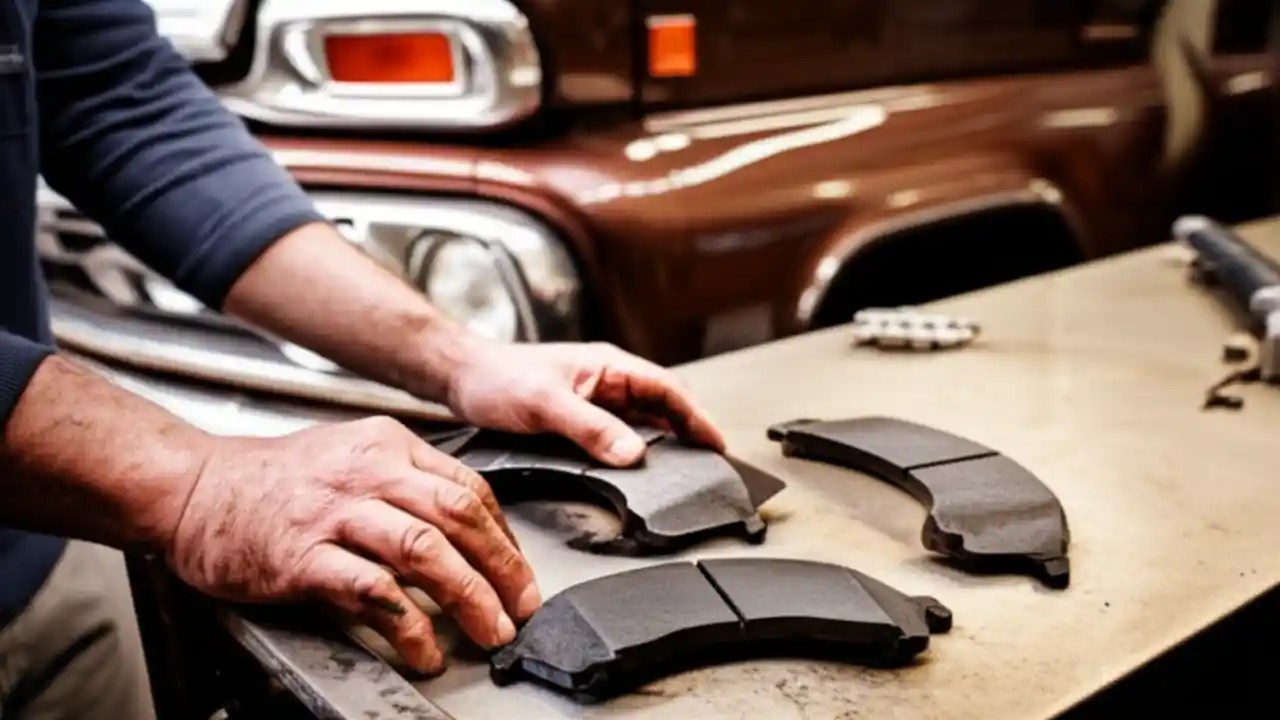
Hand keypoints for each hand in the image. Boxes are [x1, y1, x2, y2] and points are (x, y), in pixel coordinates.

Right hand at [166, 416, 538, 673]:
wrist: (191, 489)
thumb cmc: (270, 480)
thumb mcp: (348, 455)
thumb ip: (403, 480)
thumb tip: (462, 526)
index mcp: (386, 444)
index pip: (468, 487)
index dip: (504, 536)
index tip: (518, 572)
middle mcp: (367, 471)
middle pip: (459, 515)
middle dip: (503, 567)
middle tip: (522, 606)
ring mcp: (336, 512)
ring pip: (426, 549)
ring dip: (469, 596)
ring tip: (490, 631)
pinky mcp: (304, 555)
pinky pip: (372, 591)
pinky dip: (408, 624)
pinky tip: (424, 649)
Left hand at [445, 341, 725, 465]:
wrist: (461, 377)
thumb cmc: (498, 378)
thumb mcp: (546, 404)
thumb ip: (591, 428)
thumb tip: (633, 453)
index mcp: (609, 366)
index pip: (669, 390)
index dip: (697, 418)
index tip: (717, 445)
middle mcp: (608, 380)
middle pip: (664, 406)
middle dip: (689, 432)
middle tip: (709, 464)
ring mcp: (596, 399)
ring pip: (644, 422)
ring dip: (664, 443)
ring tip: (683, 471)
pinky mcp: (581, 417)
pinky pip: (621, 433)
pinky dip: (636, 450)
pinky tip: (636, 470)